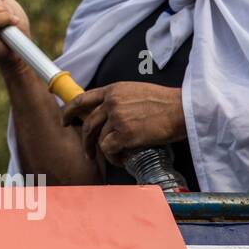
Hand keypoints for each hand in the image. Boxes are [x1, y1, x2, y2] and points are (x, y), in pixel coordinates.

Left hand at [60, 82, 185, 165]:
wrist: (183, 109)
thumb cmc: (166, 103)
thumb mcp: (137, 92)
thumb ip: (120, 100)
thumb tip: (110, 113)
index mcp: (113, 90)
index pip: (82, 99)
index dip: (69, 111)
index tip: (65, 120)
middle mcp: (111, 102)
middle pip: (87, 123)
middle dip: (84, 140)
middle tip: (87, 152)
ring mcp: (117, 118)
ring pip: (98, 139)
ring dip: (103, 151)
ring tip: (114, 157)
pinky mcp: (125, 134)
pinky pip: (109, 150)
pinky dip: (114, 158)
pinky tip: (123, 159)